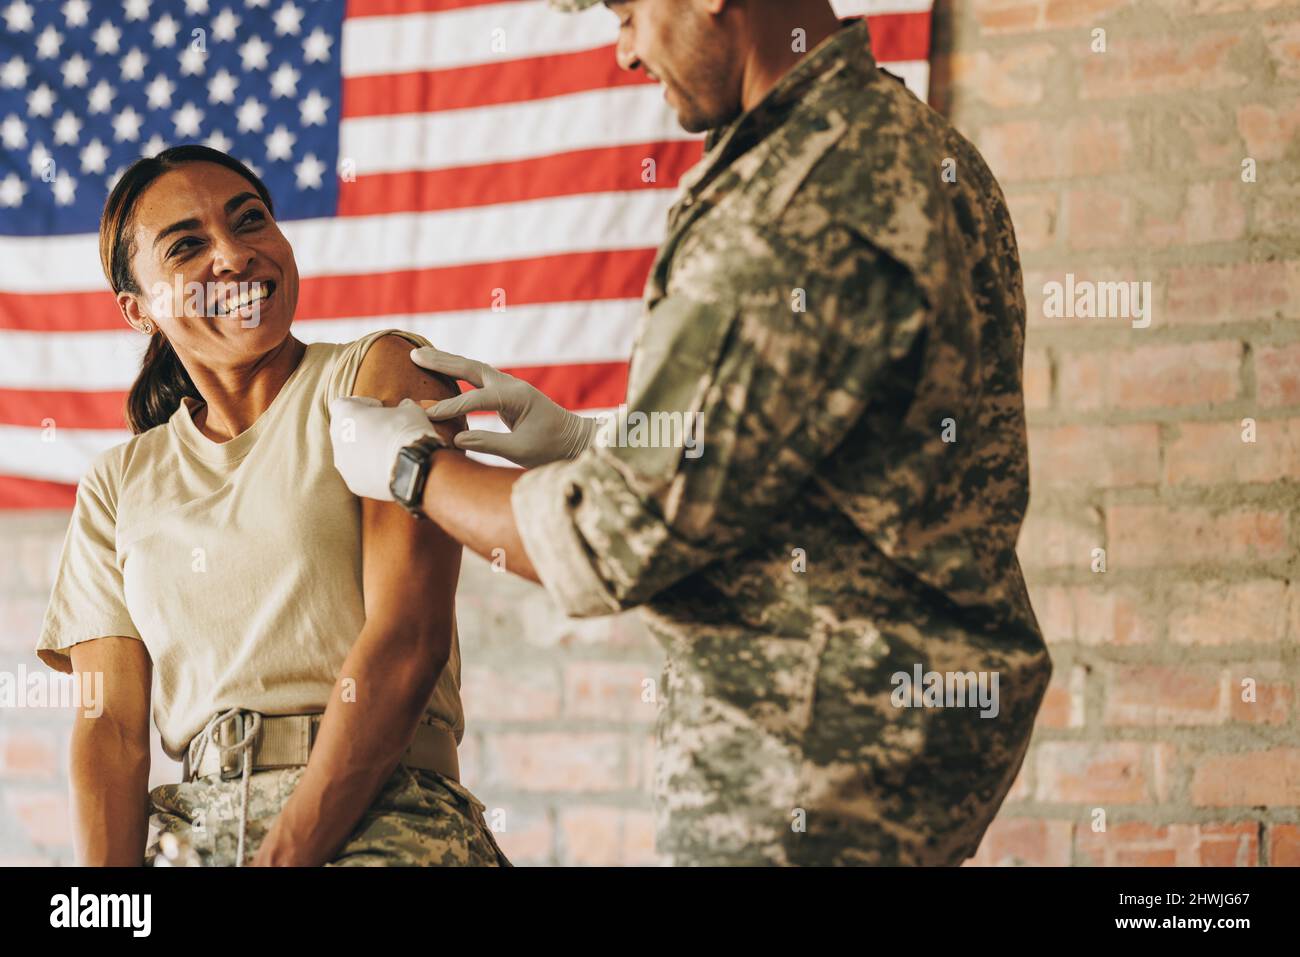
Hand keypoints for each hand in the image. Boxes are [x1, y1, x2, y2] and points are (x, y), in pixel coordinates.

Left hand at [328, 396, 440, 500]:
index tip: (378, 408)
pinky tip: (389, 468)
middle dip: (361, 428)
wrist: (413, 465)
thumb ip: (403, 407)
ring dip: (365, 450)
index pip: (343, 404)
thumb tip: (406, 406)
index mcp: (346, 415)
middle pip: (343, 429)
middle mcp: (338, 439)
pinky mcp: (354, 483)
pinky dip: (371, 470)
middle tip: (383, 429)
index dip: (361, 404)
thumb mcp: (410, 410)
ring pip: (350, 454)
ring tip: (387, 451)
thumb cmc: (407, 431)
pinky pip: (359, 473)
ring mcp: (344, 464)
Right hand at [410, 347, 596, 467]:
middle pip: (471, 368)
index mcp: (517, 397)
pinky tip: (442, 371)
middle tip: (414, 355)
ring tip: (420, 355)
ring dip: (447, 362)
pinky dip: (458, 371)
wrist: (574, 440)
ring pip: (473, 368)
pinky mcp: (506, 393)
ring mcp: (509, 387)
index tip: (427, 413)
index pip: (476, 398)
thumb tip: (456, 438)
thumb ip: (489, 443)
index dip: (451, 407)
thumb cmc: (552, 447)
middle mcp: (511, 386)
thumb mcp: (521, 451)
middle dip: (442, 362)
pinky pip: (477, 378)